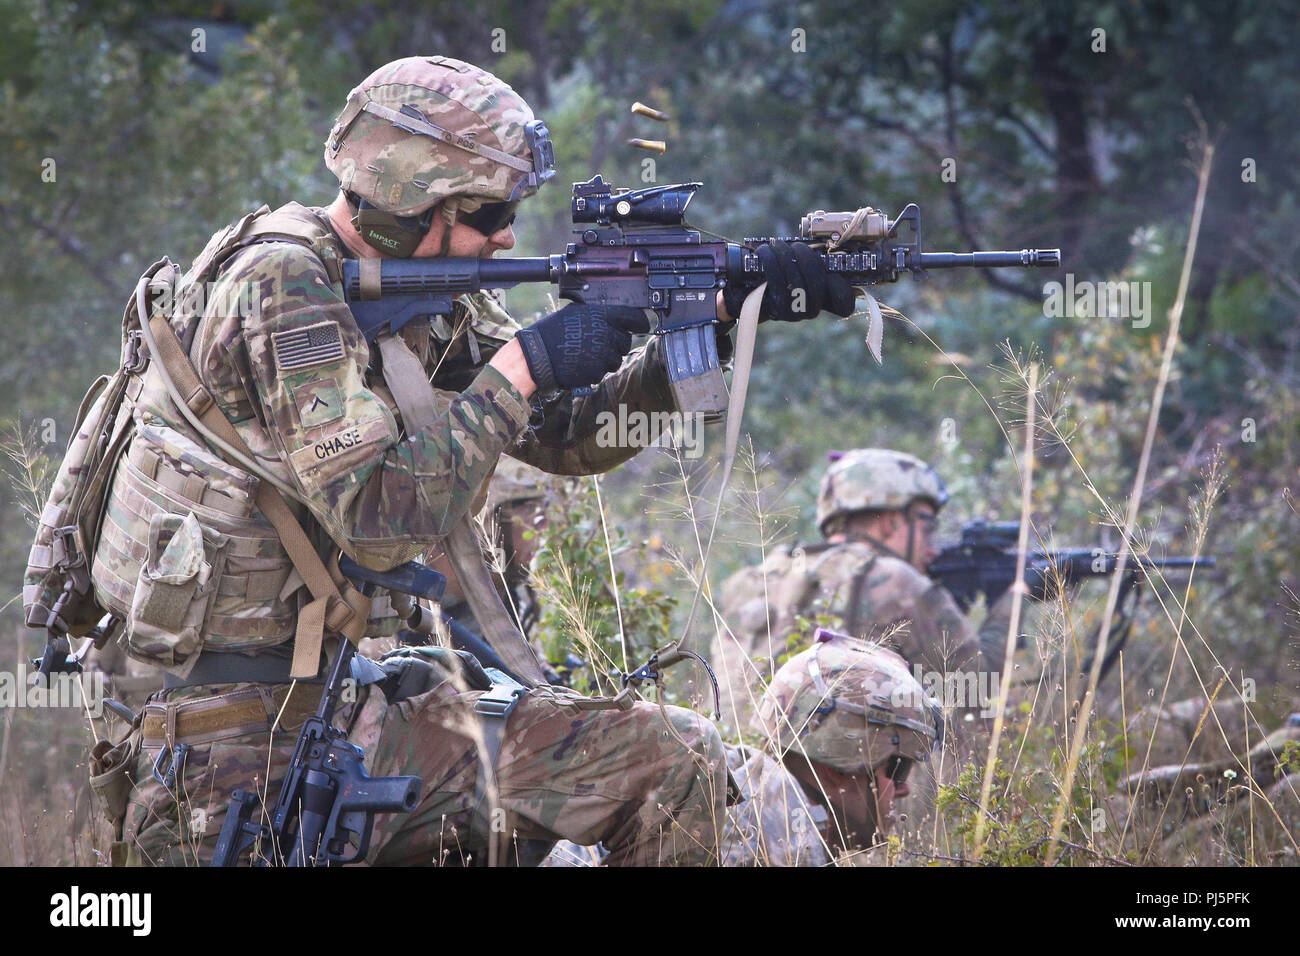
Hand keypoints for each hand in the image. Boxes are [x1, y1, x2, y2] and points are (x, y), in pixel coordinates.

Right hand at [514, 303, 648, 390]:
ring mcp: (602, 354)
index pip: (632, 317)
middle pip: (626, 340)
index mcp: (600, 315)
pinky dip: (595, 370)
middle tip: (600, 344)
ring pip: (617, 358)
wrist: (537, 356)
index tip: (642, 325)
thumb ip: (597, 315)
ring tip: (587, 354)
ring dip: (606, 358)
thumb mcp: (575, 313)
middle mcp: (605, 333)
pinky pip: (604, 371)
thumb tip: (615, 318)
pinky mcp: (597, 371)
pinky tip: (581, 364)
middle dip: (617, 343)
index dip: (640, 322)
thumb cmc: (552, 332)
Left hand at [723, 240, 855, 321]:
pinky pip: (777, 285)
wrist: (748, 290)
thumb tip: (821, 243)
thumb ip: (811, 258)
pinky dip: (771, 263)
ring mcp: (795, 313)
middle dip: (806, 258)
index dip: (843, 289)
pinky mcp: (777, 312)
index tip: (834, 273)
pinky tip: (766, 252)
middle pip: (818, 283)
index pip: (844, 303)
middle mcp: (812, 310)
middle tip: (796, 246)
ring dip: (785, 257)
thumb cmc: (778, 272)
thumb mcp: (797, 264)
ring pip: (797, 283)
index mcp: (824, 299)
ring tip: (777, 245)